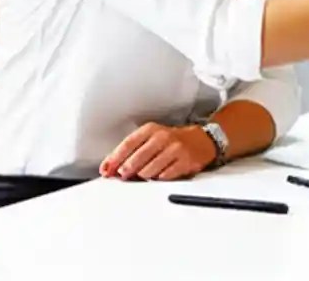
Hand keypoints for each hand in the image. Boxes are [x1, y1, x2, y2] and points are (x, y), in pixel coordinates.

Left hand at [100, 122, 216, 180]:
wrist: (201, 141)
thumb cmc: (171, 141)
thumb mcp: (150, 138)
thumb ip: (130, 151)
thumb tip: (109, 168)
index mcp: (151, 130)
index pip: (127, 144)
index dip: (114, 159)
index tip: (106, 170)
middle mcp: (163, 137)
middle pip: (136, 159)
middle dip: (127, 170)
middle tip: (126, 175)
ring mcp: (175, 149)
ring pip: (148, 171)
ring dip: (144, 176)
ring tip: (148, 173)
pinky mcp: (185, 161)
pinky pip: (164, 177)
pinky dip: (159, 178)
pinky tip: (161, 173)